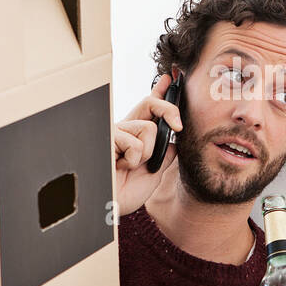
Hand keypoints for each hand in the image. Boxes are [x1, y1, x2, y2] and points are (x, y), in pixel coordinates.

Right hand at [113, 72, 182, 216]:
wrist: (109, 206)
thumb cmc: (126, 192)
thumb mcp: (154, 171)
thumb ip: (164, 153)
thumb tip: (175, 135)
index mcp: (137, 137)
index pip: (150, 110)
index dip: (160, 92)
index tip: (170, 78)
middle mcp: (126, 130)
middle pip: (149, 103)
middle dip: (169, 108)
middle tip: (178, 126)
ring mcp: (116, 131)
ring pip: (149, 128)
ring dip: (147, 153)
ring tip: (129, 167)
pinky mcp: (108, 136)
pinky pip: (136, 142)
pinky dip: (133, 160)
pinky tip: (118, 167)